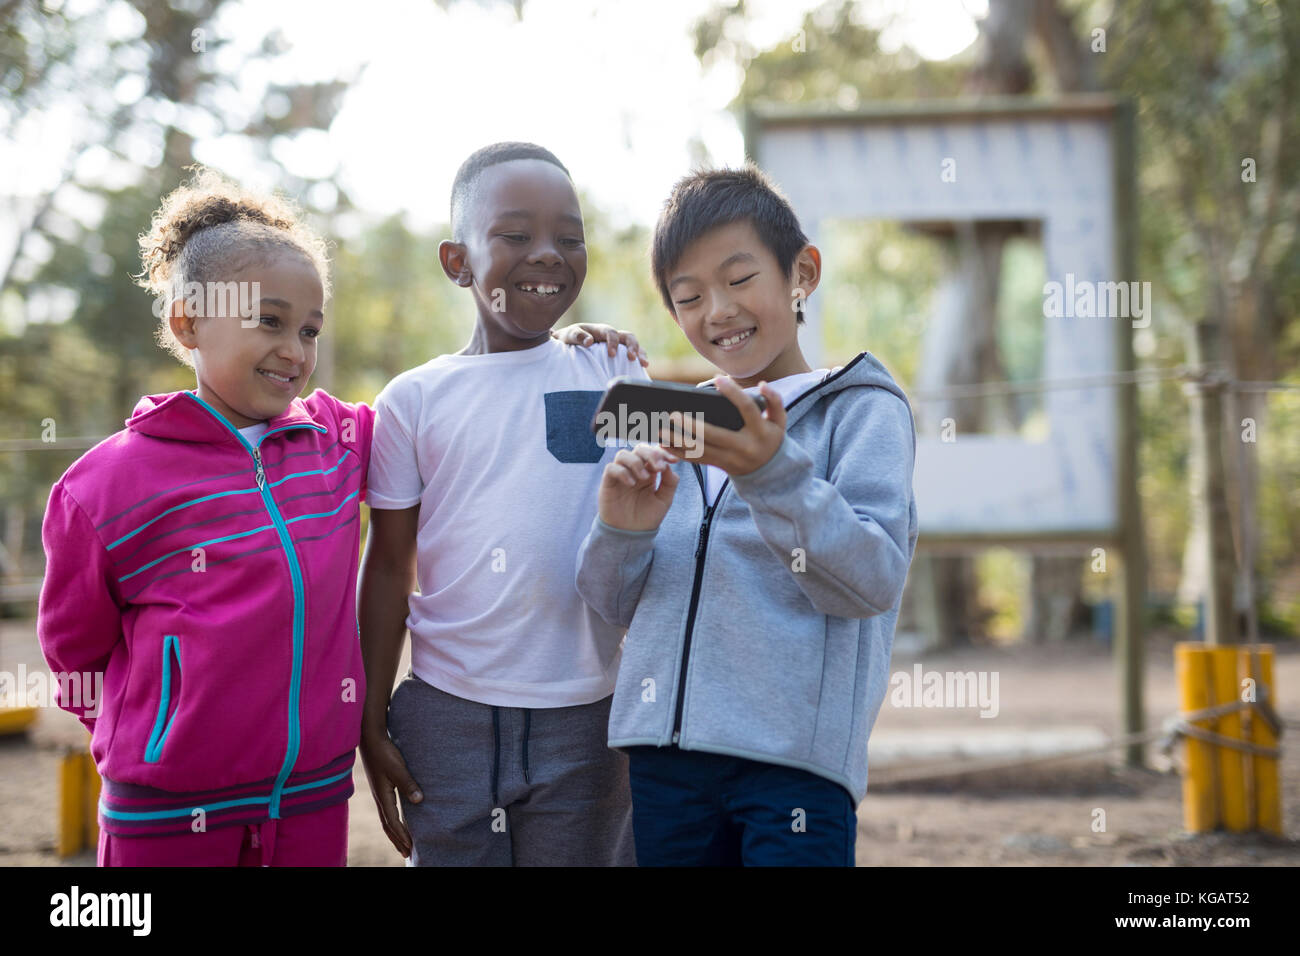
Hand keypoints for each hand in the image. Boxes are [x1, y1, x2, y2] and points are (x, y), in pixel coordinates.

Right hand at [359, 726, 422, 858]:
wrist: (371, 738)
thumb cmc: (384, 752)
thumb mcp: (398, 768)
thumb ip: (408, 784)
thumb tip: (419, 801)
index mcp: (383, 796)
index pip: (393, 822)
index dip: (402, 836)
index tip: (411, 848)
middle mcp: (379, 797)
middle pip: (387, 825)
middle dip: (397, 840)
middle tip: (407, 854)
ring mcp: (379, 792)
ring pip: (386, 818)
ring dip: (394, 832)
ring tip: (402, 842)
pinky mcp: (380, 786)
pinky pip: (386, 809)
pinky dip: (392, 820)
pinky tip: (397, 818)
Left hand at [552, 323, 650, 365]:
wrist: (568, 343)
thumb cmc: (568, 339)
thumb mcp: (569, 335)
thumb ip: (578, 336)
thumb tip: (589, 341)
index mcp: (601, 330)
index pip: (611, 333)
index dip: (613, 343)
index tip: (612, 355)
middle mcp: (612, 336)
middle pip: (628, 336)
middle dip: (632, 346)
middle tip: (632, 358)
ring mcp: (617, 344)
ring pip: (634, 345)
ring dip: (640, 353)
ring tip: (644, 364)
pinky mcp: (619, 353)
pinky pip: (633, 354)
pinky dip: (639, 359)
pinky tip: (642, 369)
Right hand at [597, 443, 679, 530]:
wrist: (631, 535)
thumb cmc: (647, 517)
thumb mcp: (665, 500)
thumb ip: (670, 482)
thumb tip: (669, 466)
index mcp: (650, 472)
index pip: (655, 453)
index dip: (664, 452)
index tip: (674, 460)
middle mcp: (635, 470)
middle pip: (639, 449)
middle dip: (651, 454)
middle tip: (659, 468)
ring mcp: (621, 475)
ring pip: (623, 454)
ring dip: (636, 462)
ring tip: (644, 478)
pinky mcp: (608, 483)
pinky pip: (611, 468)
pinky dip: (622, 472)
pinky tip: (631, 483)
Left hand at [659, 376, 785, 474]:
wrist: (771, 471)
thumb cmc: (771, 437)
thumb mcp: (779, 420)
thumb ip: (774, 400)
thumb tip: (762, 385)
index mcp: (760, 431)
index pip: (746, 409)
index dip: (733, 393)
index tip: (718, 379)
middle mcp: (744, 446)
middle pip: (715, 435)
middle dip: (692, 425)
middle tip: (672, 414)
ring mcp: (730, 459)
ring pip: (701, 450)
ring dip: (678, 441)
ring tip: (661, 431)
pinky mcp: (719, 465)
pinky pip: (697, 459)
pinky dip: (678, 452)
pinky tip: (664, 444)